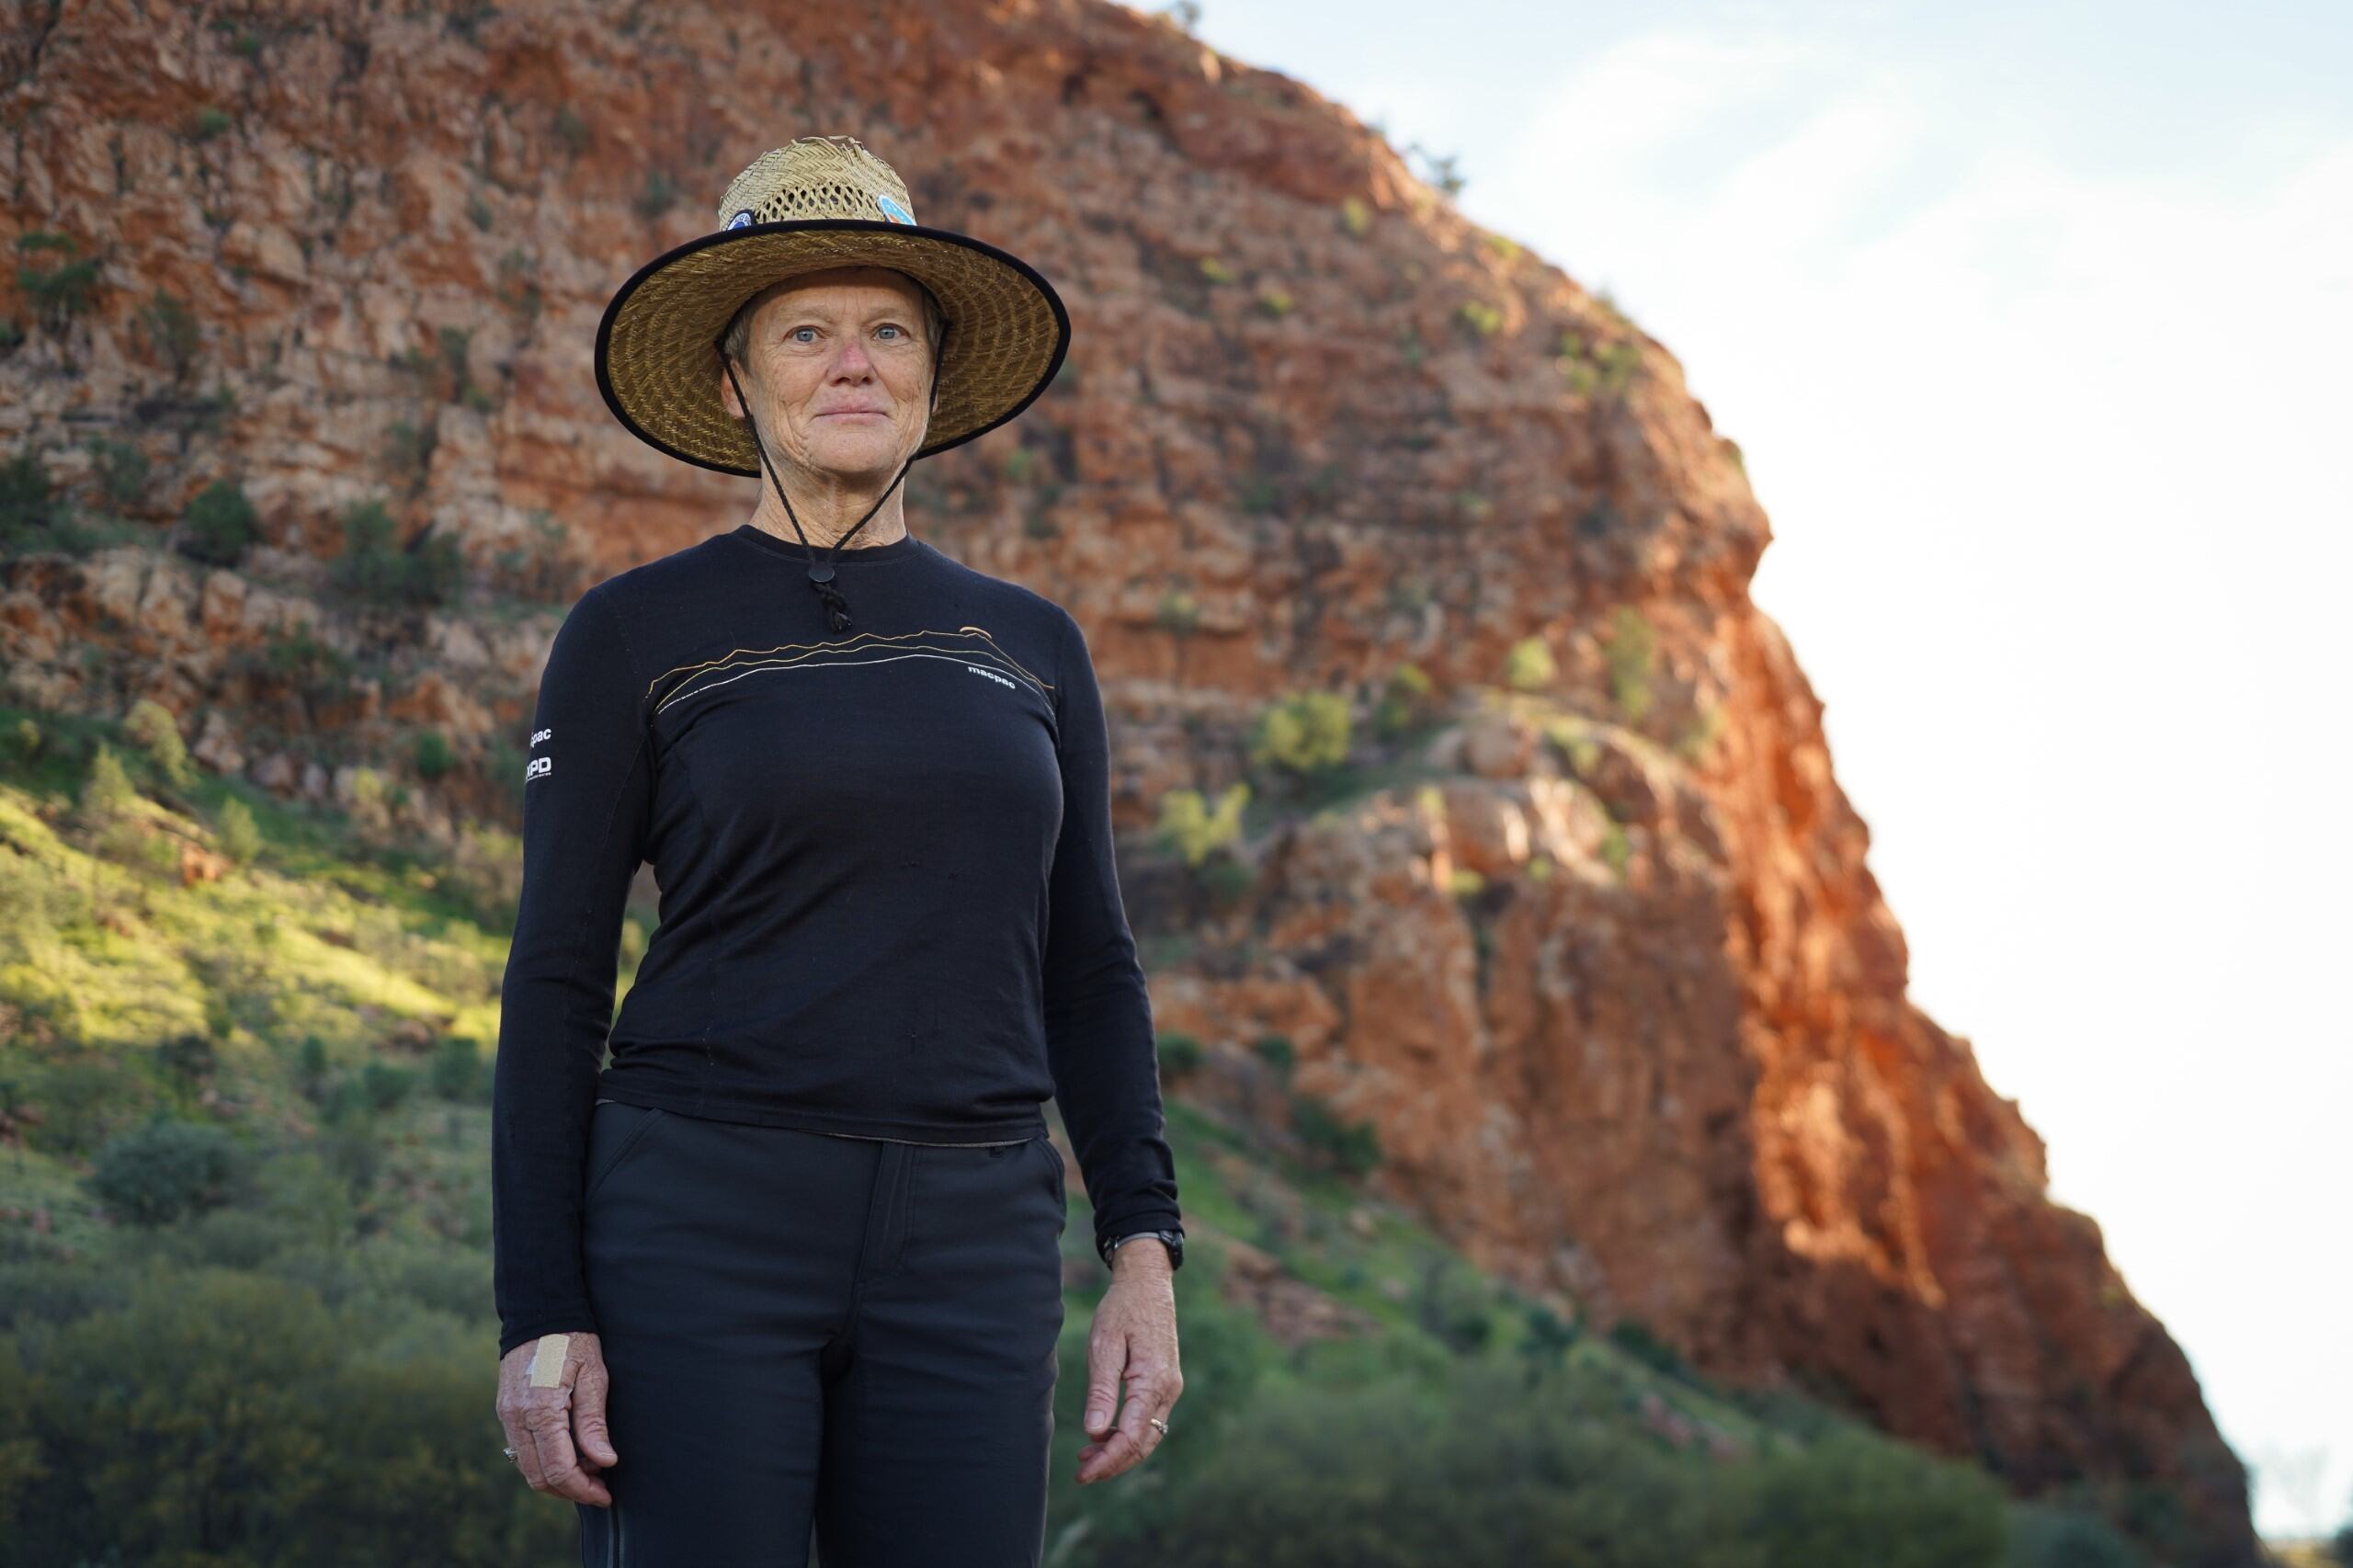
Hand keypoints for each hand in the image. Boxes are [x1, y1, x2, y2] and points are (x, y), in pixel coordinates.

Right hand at [497, 1331, 619, 1506]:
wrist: (540, 1312)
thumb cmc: (574, 1339)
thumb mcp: (594, 1376)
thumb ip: (594, 1422)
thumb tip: (604, 1461)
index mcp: (540, 1410)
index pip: (559, 1469)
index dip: (583, 1489)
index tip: (606, 1495)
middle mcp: (516, 1418)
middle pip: (539, 1477)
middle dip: (571, 1490)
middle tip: (601, 1487)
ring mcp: (506, 1416)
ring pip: (528, 1468)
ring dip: (557, 1477)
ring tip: (590, 1467)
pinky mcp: (505, 1412)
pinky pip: (522, 1450)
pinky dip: (545, 1460)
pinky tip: (570, 1452)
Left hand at [1075, 1241, 1182, 1484]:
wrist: (1147, 1283)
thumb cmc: (1122, 1309)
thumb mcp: (1105, 1344)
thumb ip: (1102, 1390)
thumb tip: (1094, 1432)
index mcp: (1154, 1381)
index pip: (1132, 1436)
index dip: (1108, 1460)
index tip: (1083, 1474)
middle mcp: (1168, 1389)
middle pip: (1144, 1443)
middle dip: (1113, 1463)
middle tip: (1081, 1474)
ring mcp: (1169, 1387)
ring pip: (1148, 1435)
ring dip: (1120, 1451)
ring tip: (1087, 1458)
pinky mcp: (1164, 1383)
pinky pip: (1148, 1420)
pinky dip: (1128, 1434)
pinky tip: (1104, 1435)